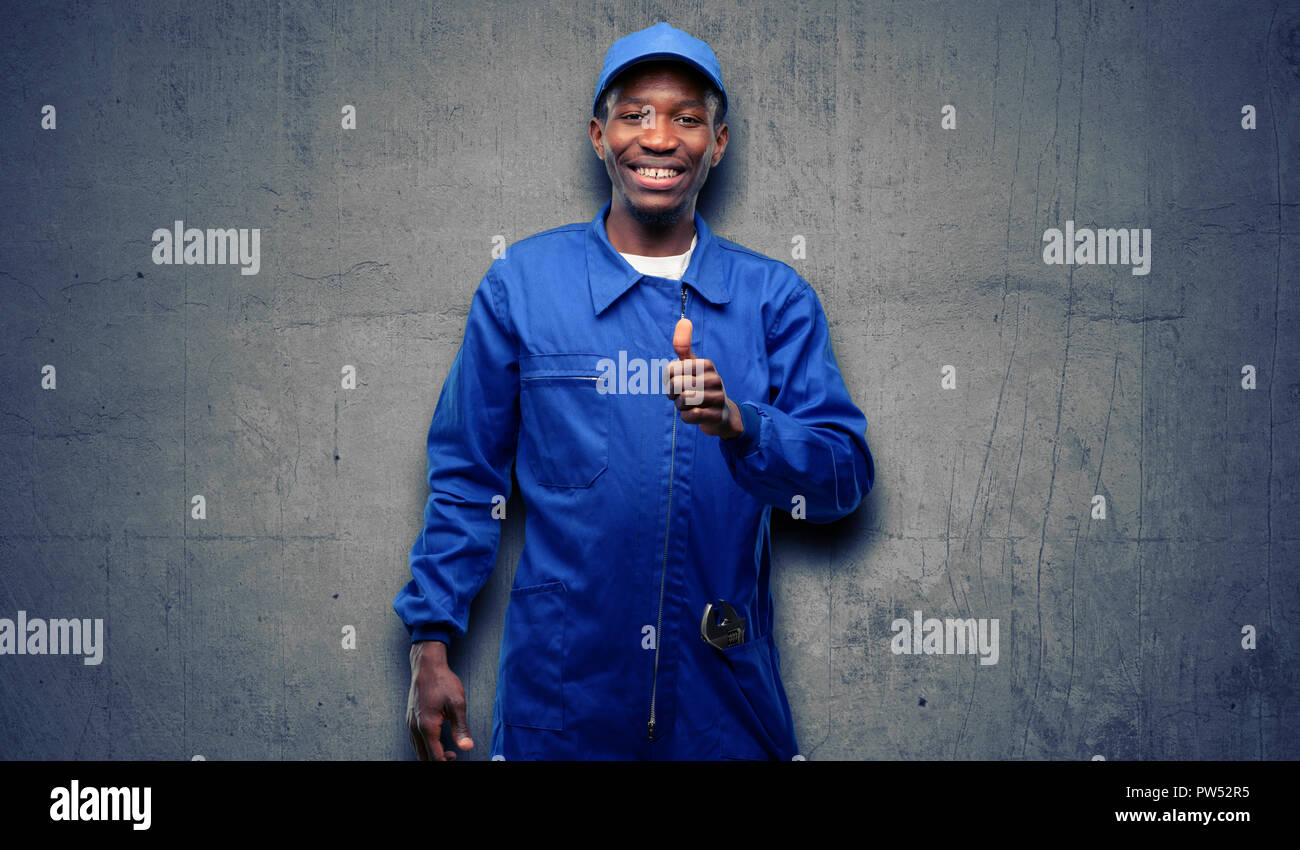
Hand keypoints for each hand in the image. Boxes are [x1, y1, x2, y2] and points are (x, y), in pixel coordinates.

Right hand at [406, 640, 473, 760]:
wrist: (427, 666)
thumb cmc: (443, 682)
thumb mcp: (457, 704)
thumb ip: (461, 728)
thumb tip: (467, 747)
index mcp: (427, 726)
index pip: (434, 756)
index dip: (445, 762)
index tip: (456, 758)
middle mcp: (415, 727)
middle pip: (423, 756)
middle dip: (437, 760)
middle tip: (453, 756)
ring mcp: (410, 723)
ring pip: (417, 749)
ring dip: (430, 754)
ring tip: (447, 751)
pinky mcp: (410, 718)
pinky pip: (414, 740)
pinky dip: (424, 746)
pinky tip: (434, 742)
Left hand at [664, 317, 743, 438]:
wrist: (720, 414)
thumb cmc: (700, 386)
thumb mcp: (691, 365)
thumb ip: (683, 345)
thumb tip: (684, 320)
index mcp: (706, 364)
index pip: (671, 370)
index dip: (668, 379)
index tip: (679, 381)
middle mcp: (715, 379)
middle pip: (676, 385)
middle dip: (673, 394)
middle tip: (683, 395)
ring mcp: (718, 398)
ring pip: (683, 401)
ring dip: (681, 406)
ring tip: (690, 404)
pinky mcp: (717, 415)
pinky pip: (691, 415)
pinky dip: (686, 416)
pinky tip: (694, 414)